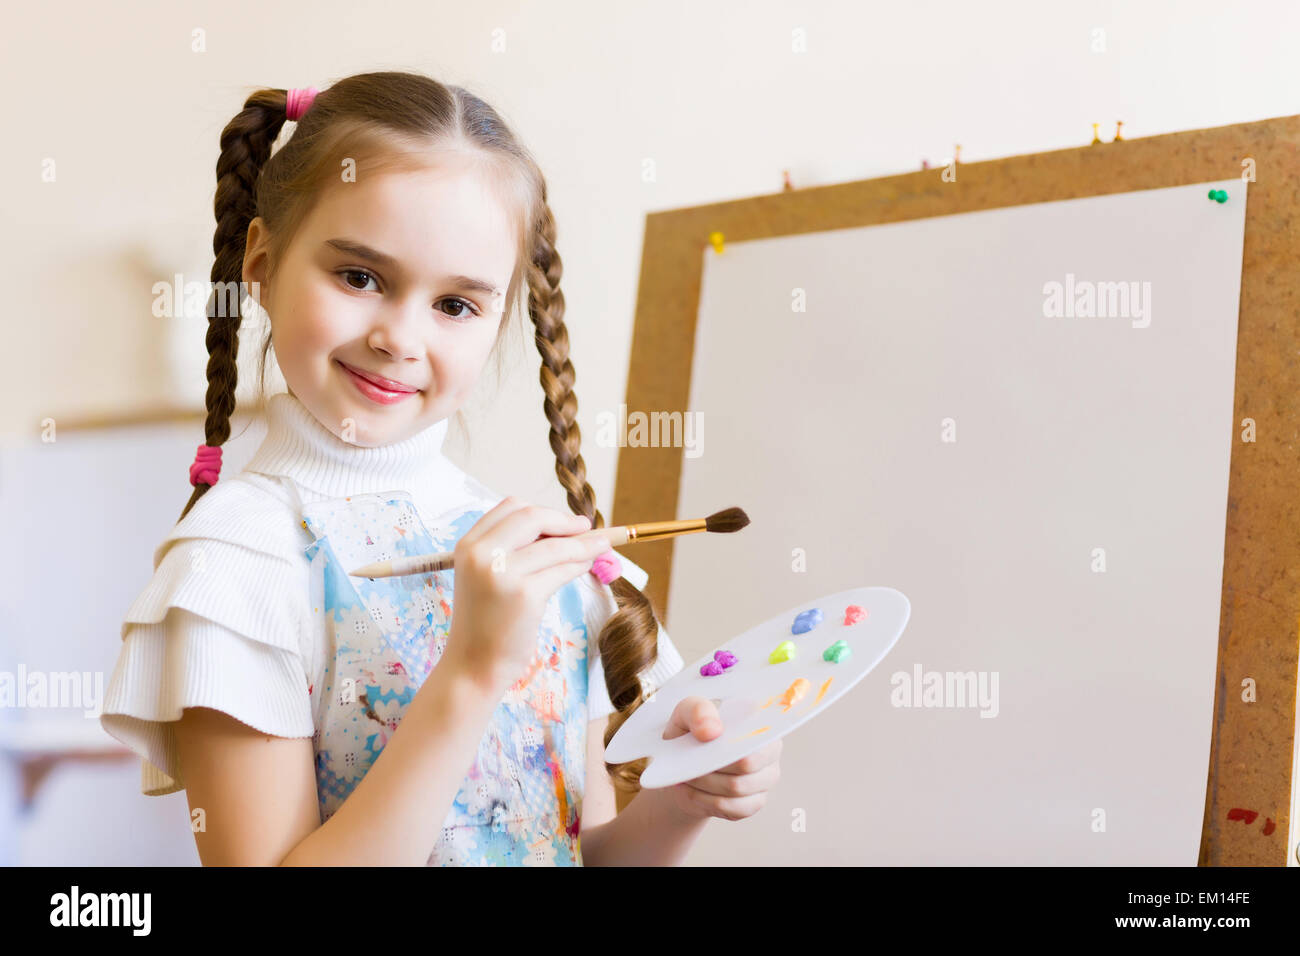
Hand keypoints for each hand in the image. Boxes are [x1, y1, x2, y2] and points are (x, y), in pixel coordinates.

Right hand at [439, 497, 609, 693]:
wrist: (473, 665)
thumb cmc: (486, 622)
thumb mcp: (487, 576)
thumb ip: (513, 549)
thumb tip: (565, 528)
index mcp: (468, 544)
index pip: (510, 507)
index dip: (543, 511)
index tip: (564, 521)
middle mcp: (480, 554)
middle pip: (533, 517)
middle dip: (566, 521)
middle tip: (587, 528)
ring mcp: (502, 573)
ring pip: (555, 545)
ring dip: (583, 544)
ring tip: (598, 548)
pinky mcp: (525, 595)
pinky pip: (563, 569)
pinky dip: (580, 564)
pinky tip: (586, 566)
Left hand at [661, 696, 781, 821]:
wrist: (685, 766)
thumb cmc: (691, 733)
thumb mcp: (686, 713)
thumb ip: (698, 711)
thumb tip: (713, 731)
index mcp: (760, 723)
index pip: (756, 735)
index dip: (730, 742)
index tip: (703, 742)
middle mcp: (770, 751)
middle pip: (747, 764)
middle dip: (711, 766)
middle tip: (688, 763)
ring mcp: (766, 779)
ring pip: (737, 788)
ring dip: (705, 784)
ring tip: (687, 777)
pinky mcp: (755, 802)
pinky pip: (734, 808)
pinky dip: (707, 801)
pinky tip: (693, 792)